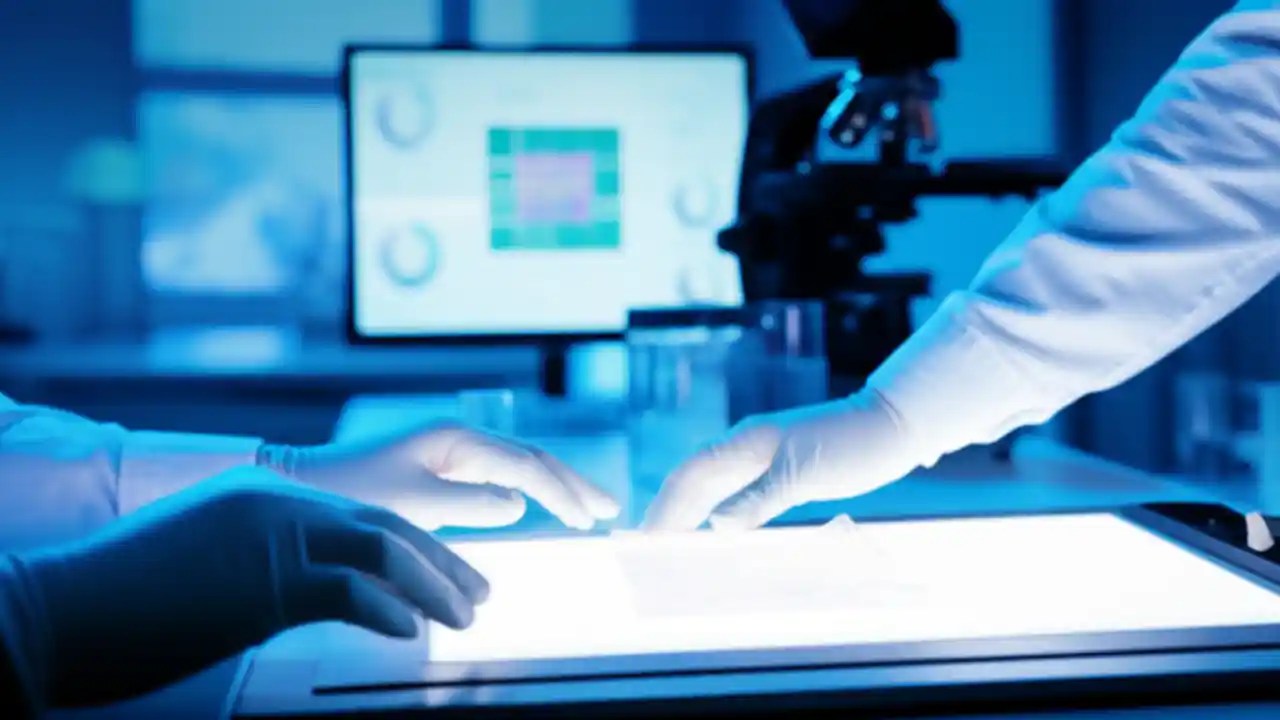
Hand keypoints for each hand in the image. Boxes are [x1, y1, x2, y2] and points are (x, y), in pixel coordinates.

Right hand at [10, 467, 485, 707]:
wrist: (59, 607)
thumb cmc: (127, 596)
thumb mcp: (212, 562)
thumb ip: (269, 561)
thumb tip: (314, 589)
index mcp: (267, 492)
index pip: (363, 511)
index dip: (417, 545)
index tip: (450, 573)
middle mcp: (278, 502)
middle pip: (389, 522)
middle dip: (443, 561)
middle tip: (480, 593)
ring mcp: (272, 538)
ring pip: (384, 546)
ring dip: (435, 583)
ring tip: (466, 615)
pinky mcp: (262, 583)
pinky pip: (348, 591)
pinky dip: (390, 609)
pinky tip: (412, 634)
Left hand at [261, 421, 618, 530]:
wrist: (300, 483)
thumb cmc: (350, 492)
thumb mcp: (410, 501)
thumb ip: (467, 503)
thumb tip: (518, 503)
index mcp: (456, 437)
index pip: (523, 464)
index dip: (560, 492)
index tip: (589, 520)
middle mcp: (458, 438)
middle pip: (530, 458)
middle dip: (571, 482)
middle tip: (611, 508)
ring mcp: (451, 451)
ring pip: (517, 467)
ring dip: (556, 486)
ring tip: (591, 508)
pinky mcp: (441, 469)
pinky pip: (498, 478)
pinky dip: (529, 491)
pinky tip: (541, 504)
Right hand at [643, 392, 917, 530]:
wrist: (895, 424)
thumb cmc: (853, 444)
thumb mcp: (804, 474)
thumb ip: (758, 498)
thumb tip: (715, 525)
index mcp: (745, 442)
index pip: (690, 476)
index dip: (665, 508)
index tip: (645, 539)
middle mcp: (748, 447)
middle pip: (694, 483)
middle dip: (669, 514)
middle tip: (646, 550)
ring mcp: (764, 458)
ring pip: (713, 489)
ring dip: (690, 516)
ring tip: (669, 545)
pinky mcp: (782, 470)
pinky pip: (737, 495)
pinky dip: (719, 516)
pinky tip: (716, 534)